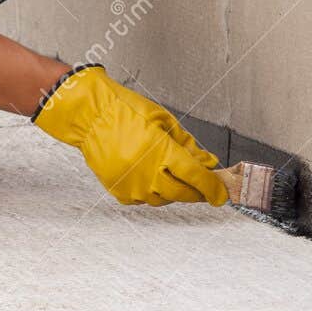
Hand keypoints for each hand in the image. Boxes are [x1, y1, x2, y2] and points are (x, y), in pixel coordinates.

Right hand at [33, 64, 228, 205]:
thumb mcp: (164, 120)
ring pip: (163, 199)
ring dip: (174, 191)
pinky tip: (150, 176)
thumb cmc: (126, 111)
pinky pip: (143, 199)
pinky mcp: (118, 191)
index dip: (213, 188)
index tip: (221, 194)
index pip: (196, 176)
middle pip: (183, 192)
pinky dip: (152, 191)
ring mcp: (131, 184)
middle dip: (196, 191)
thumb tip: (208, 163)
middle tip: (202, 186)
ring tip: (171, 175)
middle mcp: (146, 172)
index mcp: (160, 150)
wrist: (90, 116)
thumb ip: (188, 144)